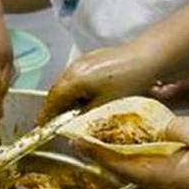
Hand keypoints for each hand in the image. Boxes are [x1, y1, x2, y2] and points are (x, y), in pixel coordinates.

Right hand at [39, 46, 157, 122]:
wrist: (147, 58)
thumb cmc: (128, 83)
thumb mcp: (105, 106)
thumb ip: (85, 118)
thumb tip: (72, 130)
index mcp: (73, 79)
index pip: (52, 100)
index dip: (45, 116)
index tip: (41, 128)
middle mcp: (73, 67)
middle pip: (57, 90)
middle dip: (53, 107)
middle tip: (53, 123)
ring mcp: (83, 60)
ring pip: (67, 83)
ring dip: (65, 98)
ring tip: (70, 113)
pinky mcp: (93, 57)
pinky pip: (77, 76)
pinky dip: (75, 89)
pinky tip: (86, 97)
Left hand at [76, 116, 188, 188]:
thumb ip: (168, 126)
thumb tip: (148, 126)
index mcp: (161, 176)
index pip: (117, 164)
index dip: (93, 149)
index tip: (73, 136)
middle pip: (123, 170)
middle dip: (102, 151)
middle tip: (83, 131)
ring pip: (136, 172)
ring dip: (119, 155)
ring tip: (103, 134)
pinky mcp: (183, 188)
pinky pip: (151, 172)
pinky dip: (137, 158)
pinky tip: (136, 143)